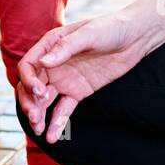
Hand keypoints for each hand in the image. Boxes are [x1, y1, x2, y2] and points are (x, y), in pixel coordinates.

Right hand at [16, 10, 151, 142]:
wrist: (135, 38)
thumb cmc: (110, 28)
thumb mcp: (88, 34)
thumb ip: (65, 48)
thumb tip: (43, 63)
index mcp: (50, 46)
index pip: (29, 66)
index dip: (29, 81)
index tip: (39, 92)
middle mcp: (54, 64)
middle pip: (31, 86)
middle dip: (29, 102)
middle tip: (35, 117)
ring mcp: (65, 80)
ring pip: (44, 101)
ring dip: (39, 115)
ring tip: (39, 130)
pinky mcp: (79, 92)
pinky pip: (64, 109)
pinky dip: (57, 123)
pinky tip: (53, 137)